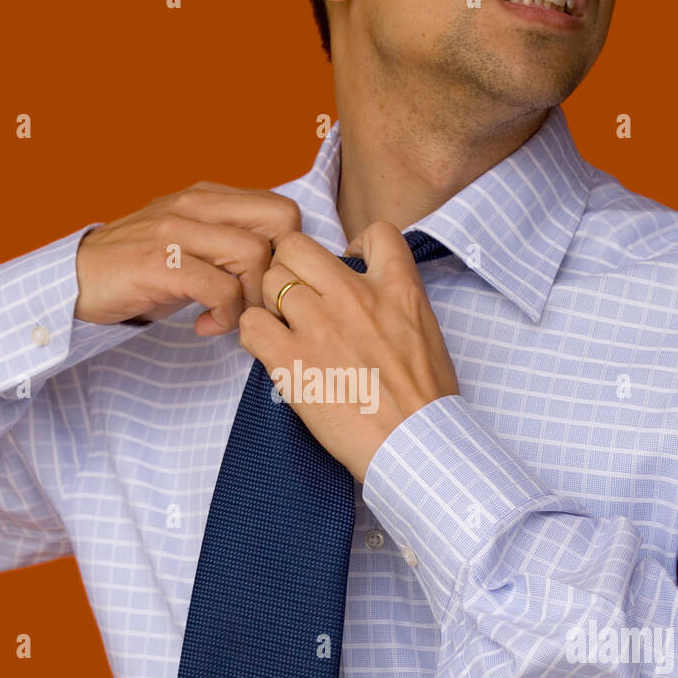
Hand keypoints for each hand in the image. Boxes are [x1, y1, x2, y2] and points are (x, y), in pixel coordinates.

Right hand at [73, 181, 300, 333]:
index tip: (267, 285)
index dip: (287, 252)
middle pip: (280, 221)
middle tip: (259, 301)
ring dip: (251, 299)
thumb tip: (278, 269)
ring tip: (228, 318)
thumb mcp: (189, 245)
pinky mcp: (159, 263)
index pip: (281, 209)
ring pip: (253, 254)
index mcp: (207, 197)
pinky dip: (223, 316)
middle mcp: (195, 204)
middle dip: (281, 269)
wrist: (74, 280)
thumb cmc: (139, 269)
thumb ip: (228, 244)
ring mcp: (176, 231)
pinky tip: (205, 325)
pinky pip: (220, 289)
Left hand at [237, 221, 459, 480]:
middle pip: (296, 247)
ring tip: (284, 329)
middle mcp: (354, 296)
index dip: (350, 245)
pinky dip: (254, 335)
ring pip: (268, 281)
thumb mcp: (426, 333)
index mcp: (396, 287)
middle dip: (291, 269)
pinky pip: (250, 324)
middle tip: (298, 300)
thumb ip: (397, 301)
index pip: (374, 231)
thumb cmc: (425, 402)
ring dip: (270, 303)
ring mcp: (320, 325)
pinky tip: (272, 352)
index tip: (345, 267)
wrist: (416, 445)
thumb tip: (372, 297)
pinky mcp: (291, 360)